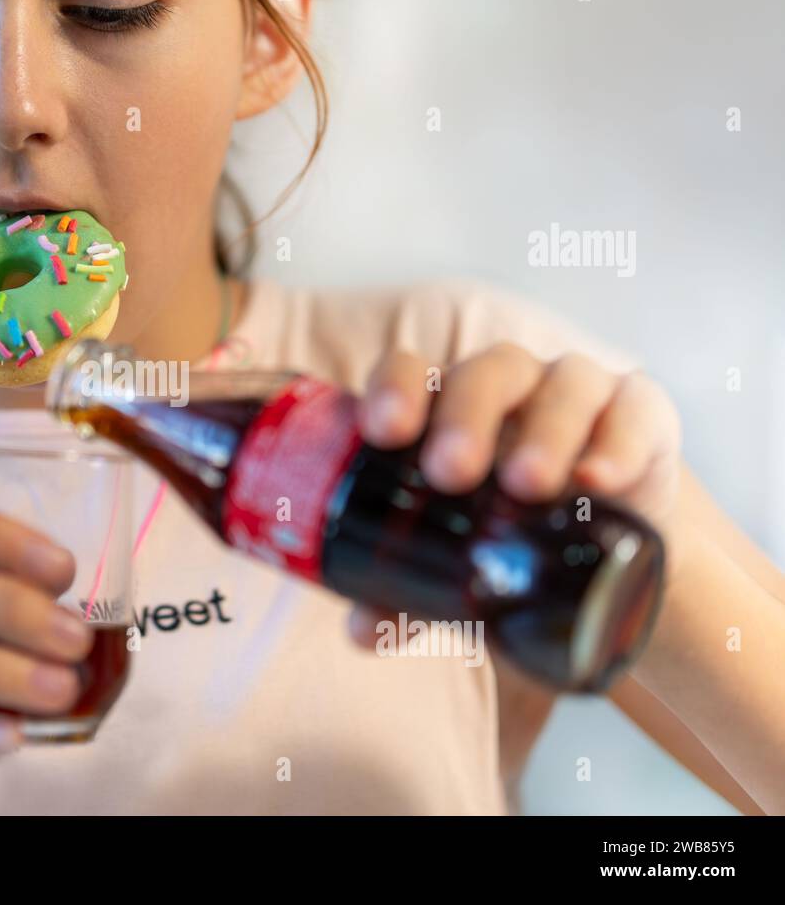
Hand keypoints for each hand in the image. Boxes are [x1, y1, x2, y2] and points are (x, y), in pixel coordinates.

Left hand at [345, 343, 681, 647]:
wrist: (609, 565)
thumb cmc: (507, 545)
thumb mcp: (457, 575)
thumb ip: (407, 597)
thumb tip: (361, 633)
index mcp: (446, 407)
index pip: (412, 372)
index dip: (396, 389)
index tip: (382, 432)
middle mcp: (510, 386)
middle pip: (485, 374)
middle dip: (465, 418)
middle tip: (449, 472)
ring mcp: (579, 393)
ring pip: (562, 385)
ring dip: (543, 432)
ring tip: (526, 486)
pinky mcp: (644, 415)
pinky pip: (635, 414)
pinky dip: (619, 443)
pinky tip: (600, 482)